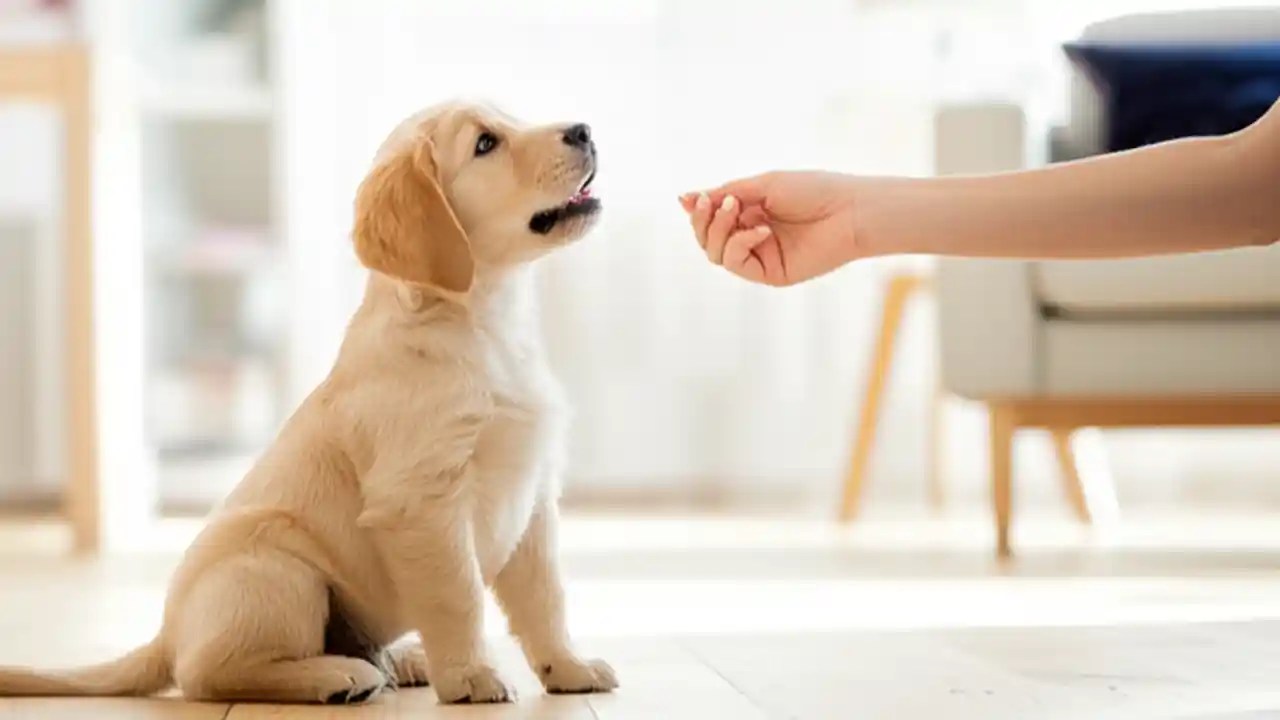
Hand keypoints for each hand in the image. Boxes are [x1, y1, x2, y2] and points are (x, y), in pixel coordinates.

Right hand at [680, 171, 866, 286]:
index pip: (711, 218)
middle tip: (712, 202)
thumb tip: (684, 198)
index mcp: (751, 213)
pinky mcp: (770, 274)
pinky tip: (761, 229)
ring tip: (735, 210)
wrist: (849, 210)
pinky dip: (739, 243)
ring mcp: (760, 257)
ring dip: (717, 230)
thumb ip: (725, 194)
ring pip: (715, 253)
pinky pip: (736, 262)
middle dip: (703, 220)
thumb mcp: (762, 185)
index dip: (698, 210)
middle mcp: (752, 236)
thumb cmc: (813, 190)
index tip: (692, 198)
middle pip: (707, 238)